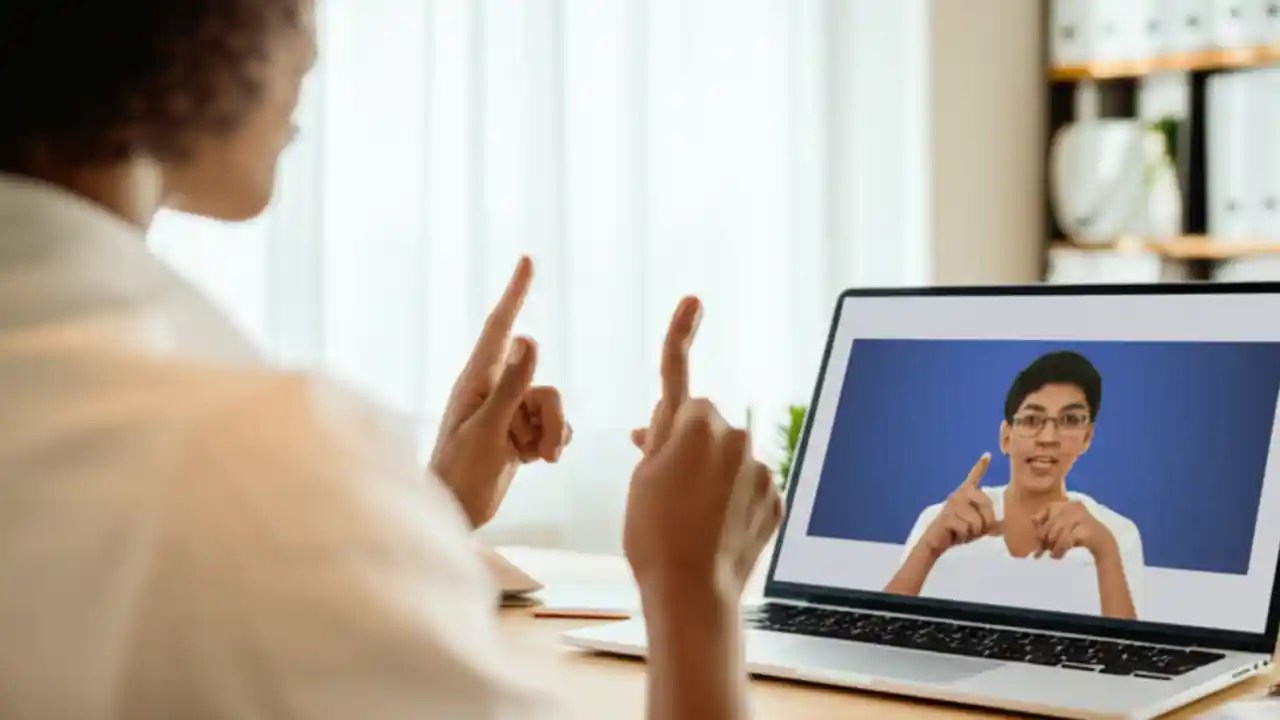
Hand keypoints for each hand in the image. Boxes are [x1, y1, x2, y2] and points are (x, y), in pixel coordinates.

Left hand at [429, 257, 572, 527]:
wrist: (457, 512)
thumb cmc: (459, 472)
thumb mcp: (488, 430)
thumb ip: (510, 385)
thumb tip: (528, 338)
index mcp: (475, 381)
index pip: (500, 326)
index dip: (515, 293)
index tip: (527, 261)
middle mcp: (492, 390)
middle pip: (540, 381)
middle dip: (550, 417)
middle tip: (542, 450)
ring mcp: (506, 411)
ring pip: (551, 404)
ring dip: (553, 433)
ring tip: (539, 458)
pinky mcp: (518, 431)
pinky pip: (554, 423)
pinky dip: (554, 441)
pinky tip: (540, 460)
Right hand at [624, 298, 781, 600]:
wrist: (692, 594)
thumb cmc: (654, 536)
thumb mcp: (641, 478)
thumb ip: (657, 439)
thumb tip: (661, 424)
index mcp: (697, 424)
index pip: (681, 377)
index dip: (680, 340)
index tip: (693, 301)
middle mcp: (737, 438)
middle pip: (707, 424)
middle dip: (689, 442)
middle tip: (664, 483)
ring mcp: (760, 469)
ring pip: (730, 458)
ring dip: (713, 474)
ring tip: (689, 517)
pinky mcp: (776, 498)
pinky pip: (751, 486)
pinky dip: (735, 499)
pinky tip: (715, 528)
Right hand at [917, 453, 999, 557]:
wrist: (935, 541)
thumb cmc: (957, 532)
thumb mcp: (977, 528)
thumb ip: (990, 525)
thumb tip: (1004, 526)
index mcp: (966, 494)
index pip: (974, 477)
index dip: (981, 466)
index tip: (987, 455)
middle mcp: (958, 494)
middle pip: (987, 505)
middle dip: (985, 523)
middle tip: (972, 528)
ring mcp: (952, 504)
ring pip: (978, 521)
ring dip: (973, 532)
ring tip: (963, 530)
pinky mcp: (947, 516)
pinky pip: (967, 529)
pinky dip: (964, 536)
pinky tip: (956, 534)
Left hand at [1033, 500, 1117, 560]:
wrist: (1103, 543)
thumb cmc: (1078, 534)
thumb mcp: (1062, 527)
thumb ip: (1047, 522)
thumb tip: (1033, 519)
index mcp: (1067, 503)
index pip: (1048, 508)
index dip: (1041, 523)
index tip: (1040, 537)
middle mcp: (1073, 507)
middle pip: (1049, 524)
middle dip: (1044, 539)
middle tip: (1045, 549)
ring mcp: (1080, 517)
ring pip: (1055, 534)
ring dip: (1052, 547)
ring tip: (1053, 554)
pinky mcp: (1085, 530)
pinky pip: (1065, 541)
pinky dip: (1059, 550)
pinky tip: (1058, 555)